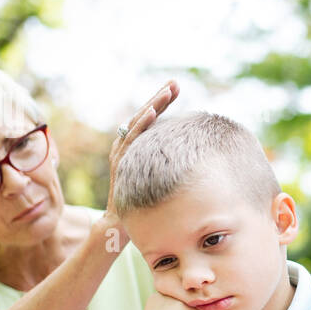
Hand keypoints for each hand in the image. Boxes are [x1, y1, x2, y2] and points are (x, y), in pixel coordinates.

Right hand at [104, 80, 179, 220]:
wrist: (117, 227)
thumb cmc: (141, 206)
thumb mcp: (158, 180)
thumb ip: (167, 165)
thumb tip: (193, 157)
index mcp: (135, 147)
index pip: (149, 119)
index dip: (162, 102)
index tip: (177, 87)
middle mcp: (126, 146)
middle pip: (143, 116)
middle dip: (159, 98)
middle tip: (175, 82)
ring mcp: (122, 154)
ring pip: (137, 124)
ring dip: (152, 106)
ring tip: (166, 91)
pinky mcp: (121, 164)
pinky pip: (131, 141)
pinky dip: (140, 125)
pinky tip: (151, 113)